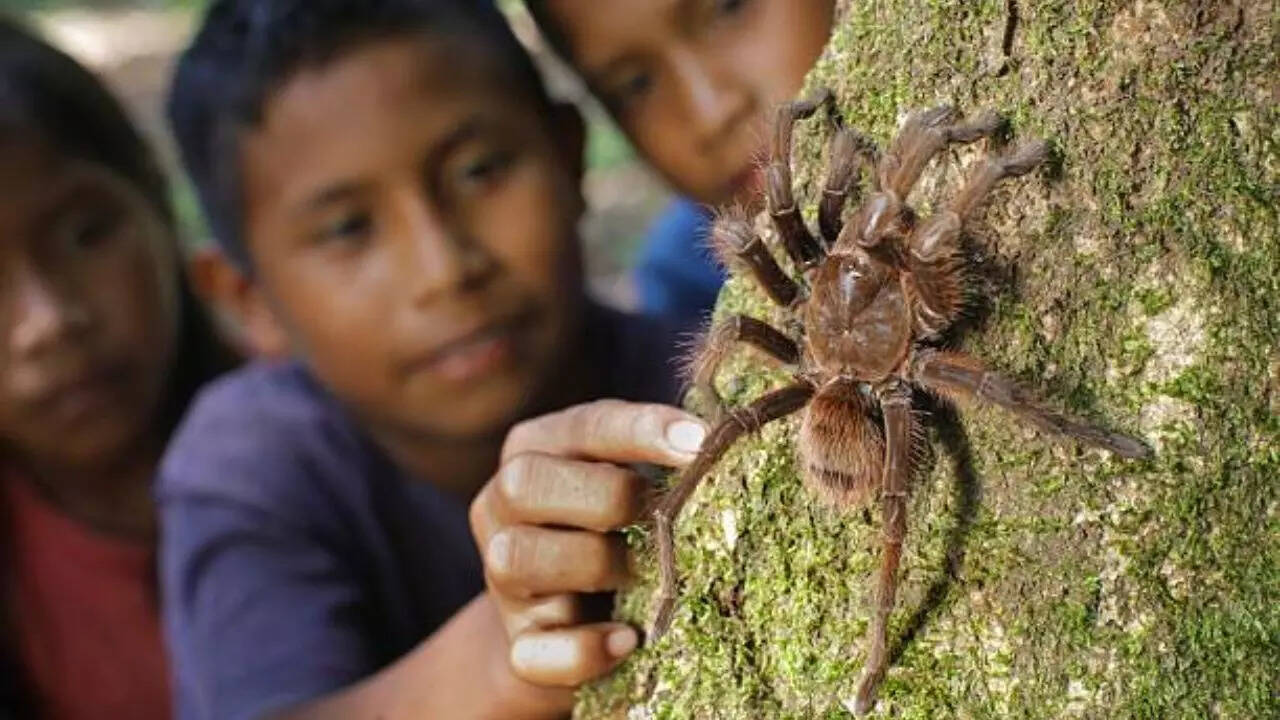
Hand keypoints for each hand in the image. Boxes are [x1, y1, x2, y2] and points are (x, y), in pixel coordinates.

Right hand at [469, 400, 706, 690]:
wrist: (575, 622)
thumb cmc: (619, 528)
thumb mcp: (631, 479)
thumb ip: (660, 458)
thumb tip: (718, 443)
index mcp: (536, 449)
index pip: (583, 427)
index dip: (640, 431)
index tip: (699, 441)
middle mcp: (503, 506)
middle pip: (525, 483)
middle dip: (606, 497)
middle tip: (662, 518)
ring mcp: (503, 578)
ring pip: (516, 558)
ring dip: (593, 565)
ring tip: (645, 576)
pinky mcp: (518, 644)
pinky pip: (532, 651)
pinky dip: (582, 649)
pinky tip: (629, 639)